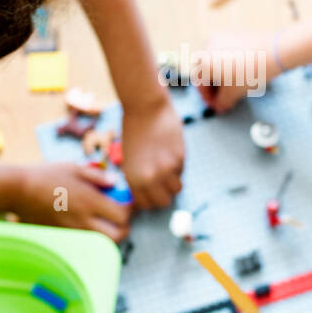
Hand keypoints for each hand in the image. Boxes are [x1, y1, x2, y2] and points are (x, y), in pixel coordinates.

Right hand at [11, 162, 130, 241]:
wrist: (19, 191)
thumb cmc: (46, 175)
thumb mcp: (74, 168)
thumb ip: (98, 176)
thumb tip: (115, 182)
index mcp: (90, 201)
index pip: (123, 216)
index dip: (129, 211)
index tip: (126, 203)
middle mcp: (84, 220)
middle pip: (117, 236)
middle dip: (124, 229)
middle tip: (120, 219)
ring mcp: (73, 231)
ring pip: (102, 243)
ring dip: (109, 235)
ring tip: (105, 223)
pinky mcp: (63, 237)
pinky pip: (85, 243)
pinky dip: (92, 238)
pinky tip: (87, 225)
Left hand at [121, 95, 183, 209]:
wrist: (145, 107)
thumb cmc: (134, 130)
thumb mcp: (130, 159)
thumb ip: (139, 177)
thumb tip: (150, 191)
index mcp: (133, 179)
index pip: (146, 205)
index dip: (150, 200)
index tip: (152, 193)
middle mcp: (150, 178)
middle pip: (164, 202)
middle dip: (164, 196)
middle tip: (162, 185)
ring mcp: (166, 169)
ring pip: (177, 189)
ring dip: (173, 182)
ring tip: (168, 169)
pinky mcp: (179, 158)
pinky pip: (182, 171)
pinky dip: (177, 167)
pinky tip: (169, 152)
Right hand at [193, 31, 279, 113]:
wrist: (272, 53)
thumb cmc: (250, 72)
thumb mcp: (233, 93)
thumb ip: (222, 102)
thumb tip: (220, 106)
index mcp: (202, 61)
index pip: (199, 83)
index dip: (207, 98)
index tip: (216, 105)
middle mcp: (207, 47)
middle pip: (206, 71)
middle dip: (214, 87)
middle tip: (223, 98)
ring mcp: (220, 38)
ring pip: (215, 62)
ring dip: (221, 76)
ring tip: (232, 87)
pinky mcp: (233, 35)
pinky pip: (225, 53)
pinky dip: (228, 65)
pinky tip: (239, 74)